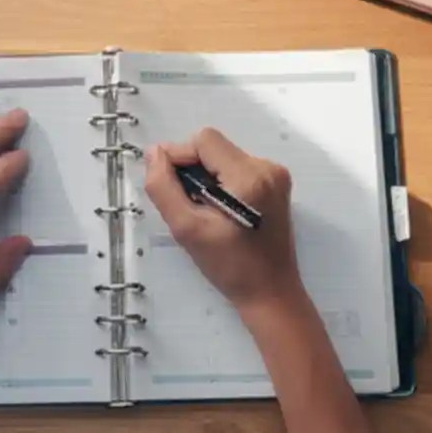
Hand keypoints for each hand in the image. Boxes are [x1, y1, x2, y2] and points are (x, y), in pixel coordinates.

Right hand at [144, 127, 302, 315]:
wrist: (270, 291)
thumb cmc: (229, 266)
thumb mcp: (186, 228)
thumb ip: (163, 187)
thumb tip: (155, 154)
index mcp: (249, 176)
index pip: (203, 140)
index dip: (179, 158)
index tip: (172, 188)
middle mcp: (267, 167)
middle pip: (214, 148)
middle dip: (194, 171)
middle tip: (190, 206)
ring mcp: (276, 175)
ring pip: (224, 158)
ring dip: (207, 178)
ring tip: (206, 213)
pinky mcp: (277, 184)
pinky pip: (238, 169)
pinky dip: (222, 184)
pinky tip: (222, 212)